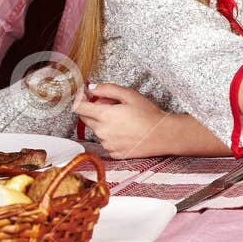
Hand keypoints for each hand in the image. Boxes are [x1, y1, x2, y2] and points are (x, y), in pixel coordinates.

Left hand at [71, 83, 189, 157]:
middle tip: (112, 106)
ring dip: (103, 124)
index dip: (79, 100)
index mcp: (104, 115)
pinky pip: (105, 142)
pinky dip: (111, 136)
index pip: (78, 108)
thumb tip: (92, 88)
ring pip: (97, 130)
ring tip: (123, 120)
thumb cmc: (149, 114)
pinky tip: (126, 132)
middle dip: (94, 110)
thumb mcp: (131, 95)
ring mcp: (106, 144)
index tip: (84, 96)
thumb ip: (108, 89)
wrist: (164, 135)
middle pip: (86, 119)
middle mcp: (101, 131)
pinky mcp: (113, 153)